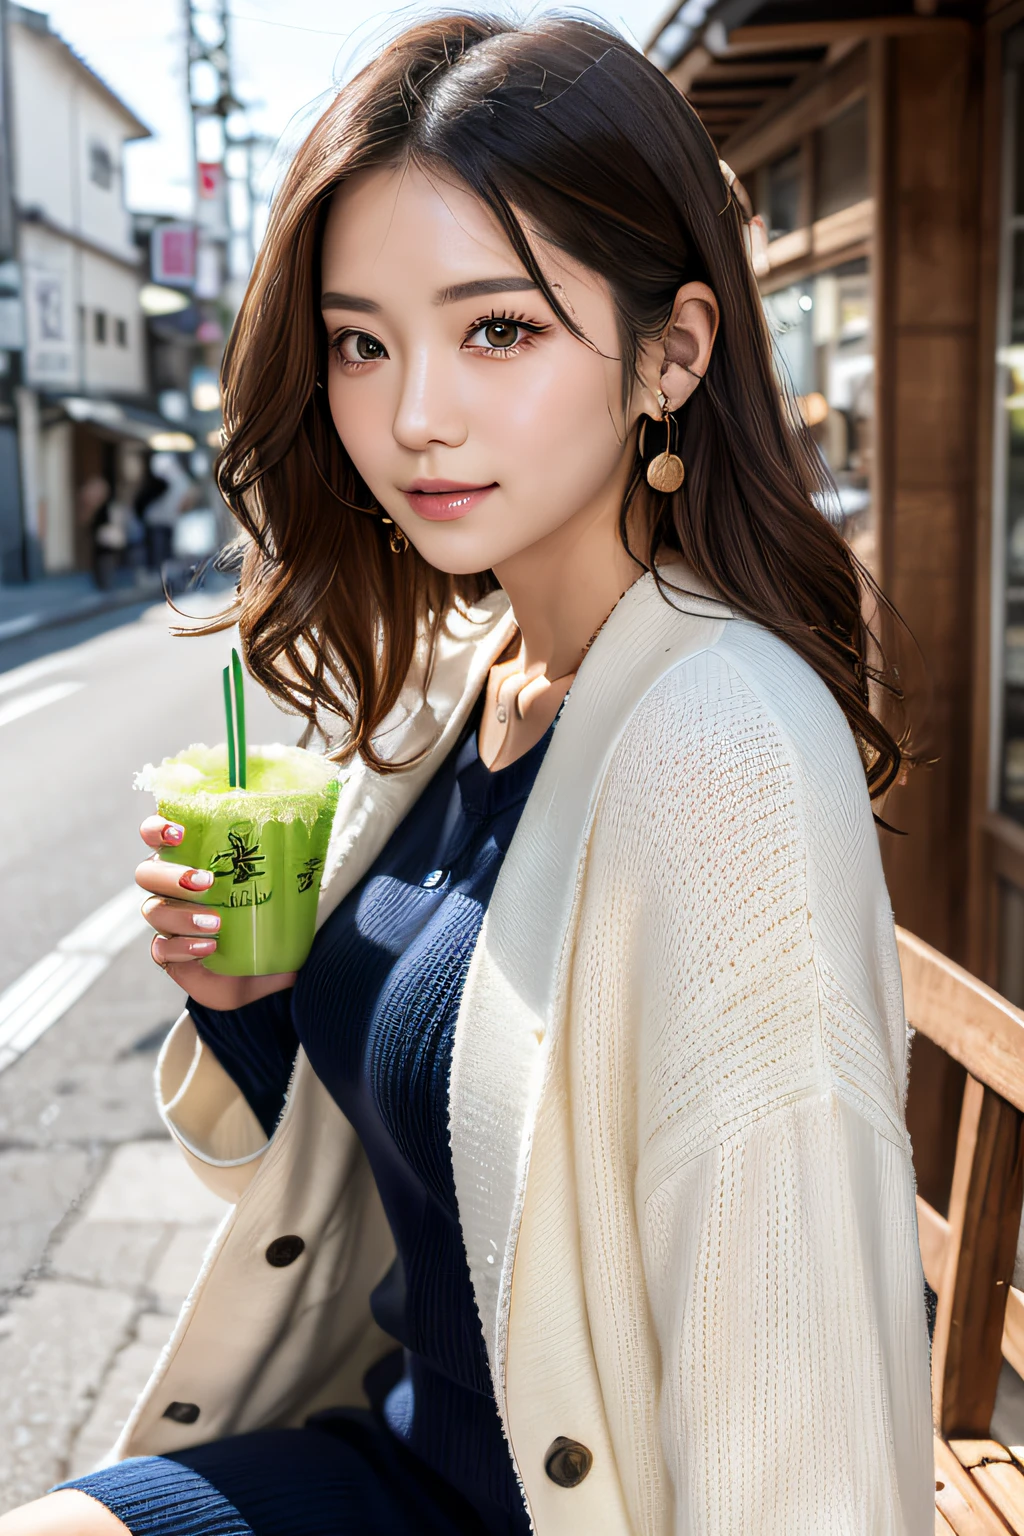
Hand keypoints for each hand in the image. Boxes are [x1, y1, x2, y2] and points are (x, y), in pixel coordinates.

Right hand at [136, 816, 296, 1009]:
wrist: (266, 977)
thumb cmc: (270, 923)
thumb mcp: (282, 891)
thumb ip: (287, 864)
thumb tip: (311, 832)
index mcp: (191, 862)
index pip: (157, 836)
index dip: (157, 829)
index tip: (178, 832)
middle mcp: (171, 890)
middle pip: (147, 873)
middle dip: (172, 875)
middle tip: (208, 882)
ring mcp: (167, 924)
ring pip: (154, 911)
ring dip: (183, 915)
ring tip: (218, 923)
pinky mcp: (170, 956)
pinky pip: (162, 949)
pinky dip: (184, 946)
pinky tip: (209, 947)